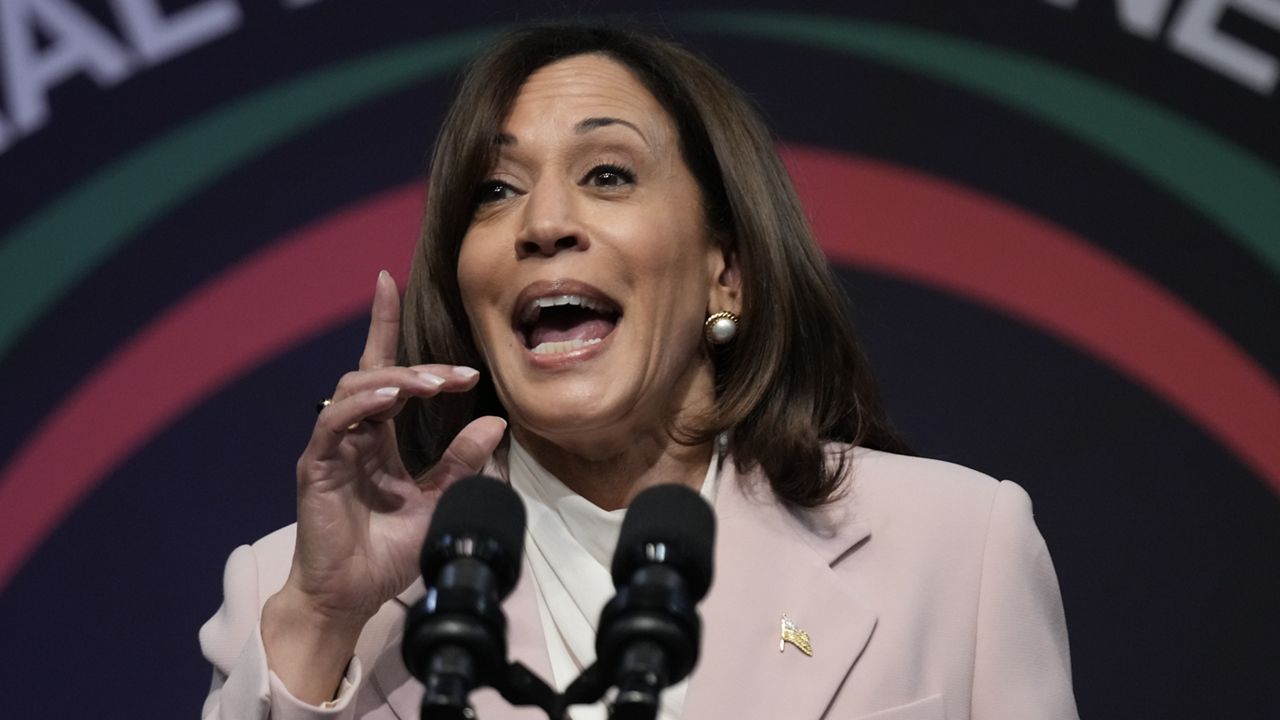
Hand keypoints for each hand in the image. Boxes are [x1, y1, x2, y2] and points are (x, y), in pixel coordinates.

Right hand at [262, 270, 504, 702]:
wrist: (351, 597)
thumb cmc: (388, 552)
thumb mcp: (440, 501)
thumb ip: (463, 461)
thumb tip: (496, 420)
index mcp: (377, 438)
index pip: (384, 371)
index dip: (383, 325)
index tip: (391, 282)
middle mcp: (352, 434)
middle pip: (376, 375)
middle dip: (418, 366)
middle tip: (460, 373)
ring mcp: (331, 447)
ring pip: (355, 390)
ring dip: (396, 379)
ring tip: (433, 383)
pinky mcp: (317, 466)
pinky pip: (335, 422)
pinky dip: (363, 404)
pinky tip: (391, 399)